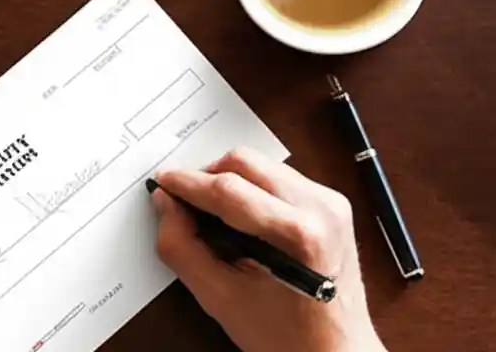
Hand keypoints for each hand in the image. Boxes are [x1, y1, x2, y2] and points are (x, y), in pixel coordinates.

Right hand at [152, 147, 385, 351]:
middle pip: (244, 162)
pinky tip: (244, 219)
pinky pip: (279, 176)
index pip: (227, 189)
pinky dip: (252, 188)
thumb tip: (166, 203)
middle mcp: (321, 208)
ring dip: (229, 180)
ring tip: (215, 215)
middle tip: (186, 202)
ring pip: (261, 164)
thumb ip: (182, 247)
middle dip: (207, 176)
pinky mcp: (333, 203)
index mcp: (298, 234)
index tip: (163, 182)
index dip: (186, 182)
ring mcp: (331, 202)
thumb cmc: (286, 336)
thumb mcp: (219, 297)